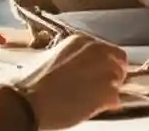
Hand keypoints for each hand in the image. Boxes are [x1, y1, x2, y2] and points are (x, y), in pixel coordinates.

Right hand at [13, 35, 127, 129]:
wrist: (29, 101)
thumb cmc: (33, 83)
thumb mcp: (52, 59)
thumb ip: (73, 60)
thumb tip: (82, 71)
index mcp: (82, 40)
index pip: (107, 49)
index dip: (105, 63)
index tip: (100, 72)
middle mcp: (97, 51)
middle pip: (119, 62)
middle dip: (113, 75)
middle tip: (102, 87)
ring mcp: (104, 70)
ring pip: (118, 82)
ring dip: (109, 90)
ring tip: (93, 100)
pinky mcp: (106, 92)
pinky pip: (115, 99)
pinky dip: (108, 105)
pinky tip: (93, 108)